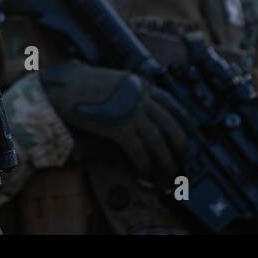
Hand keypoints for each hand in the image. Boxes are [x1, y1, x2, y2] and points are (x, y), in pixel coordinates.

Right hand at [41, 60, 187, 180]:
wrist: (65, 85)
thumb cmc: (85, 84)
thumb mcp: (116, 82)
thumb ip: (132, 94)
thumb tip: (144, 115)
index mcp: (142, 86)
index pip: (173, 104)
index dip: (185, 122)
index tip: (192, 136)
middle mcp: (141, 98)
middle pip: (171, 125)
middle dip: (181, 147)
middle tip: (183, 162)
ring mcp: (131, 113)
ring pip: (158, 141)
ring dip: (165, 161)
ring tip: (168, 176)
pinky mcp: (119, 128)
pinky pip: (138, 150)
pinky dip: (144, 164)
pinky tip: (145, 173)